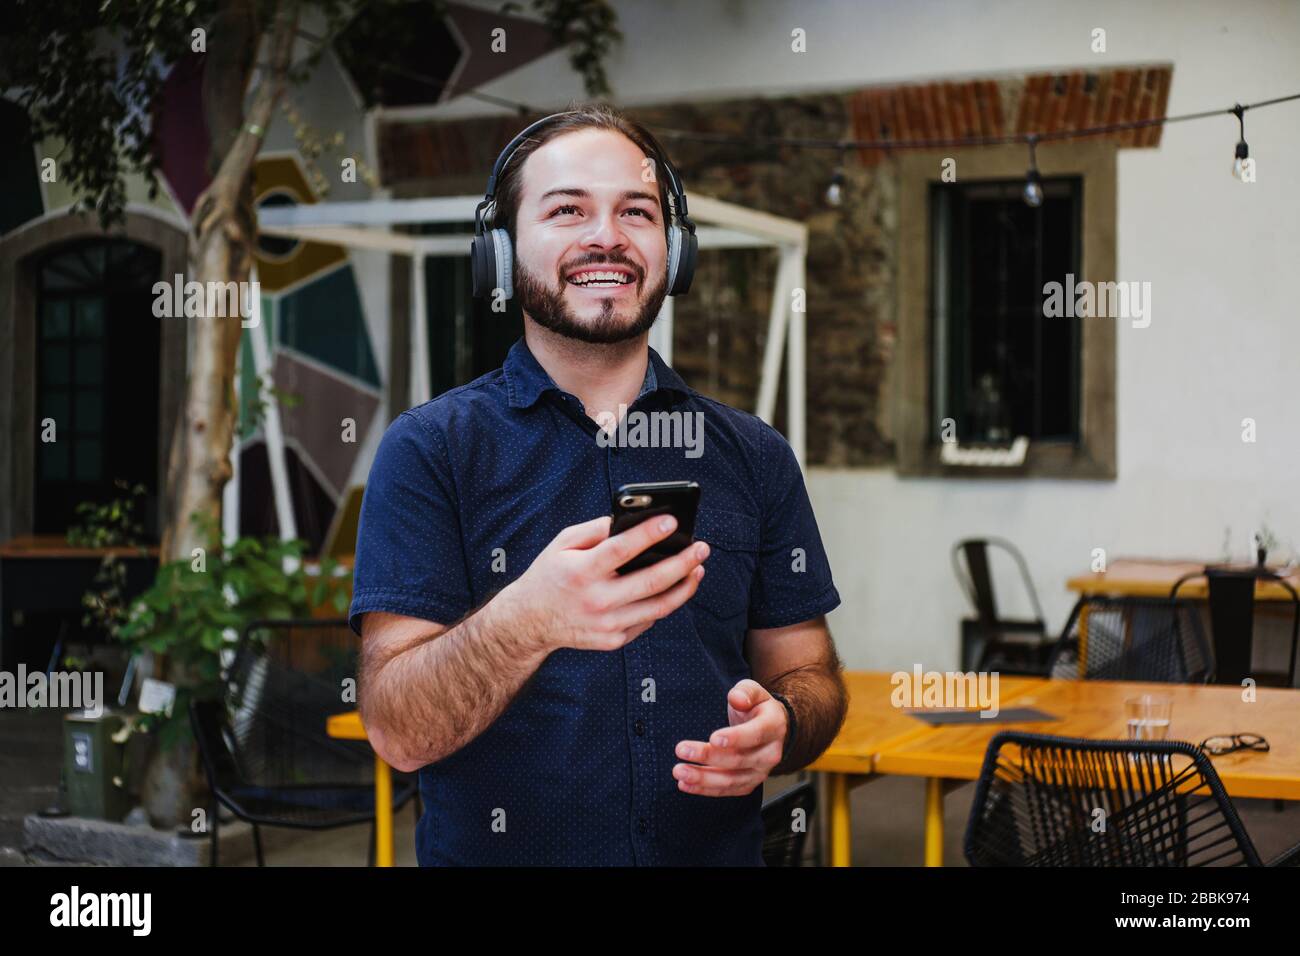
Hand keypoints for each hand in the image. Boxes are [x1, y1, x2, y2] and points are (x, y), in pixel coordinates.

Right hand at [499, 514, 708, 653]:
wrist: (530, 622)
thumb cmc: (550, 575)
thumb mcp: (562, 543)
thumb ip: (595, 530)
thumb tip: (632, 520)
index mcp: (581, 572)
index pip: (621, 550)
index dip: (649, 534)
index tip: (672, 520)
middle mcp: (596, 600)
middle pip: (651, 582)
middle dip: (682, 563)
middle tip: (701, 548)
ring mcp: (607, 624)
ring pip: (658, 606)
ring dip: (684, 586)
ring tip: (698, 569)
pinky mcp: (614, 640)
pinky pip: (648, 620)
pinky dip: (664, 602)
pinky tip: (674, 587)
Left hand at [673, 679, 787, 796]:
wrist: (770, 729)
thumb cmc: (757, 707)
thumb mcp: (753, 691)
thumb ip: (745, 691)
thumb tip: (737, 698)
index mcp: (773, 726)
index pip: (755, 734)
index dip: (735, 738)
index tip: (713, 738)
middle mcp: (770, 753)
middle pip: (738, 759)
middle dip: (708, 756)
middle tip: (681, 750)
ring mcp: (760, 772)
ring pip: (731, 780)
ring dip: (703, 778)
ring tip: (679, 772)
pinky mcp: (748, 784)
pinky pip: (726, 790)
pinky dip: (704, 789)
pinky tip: (685, 784)